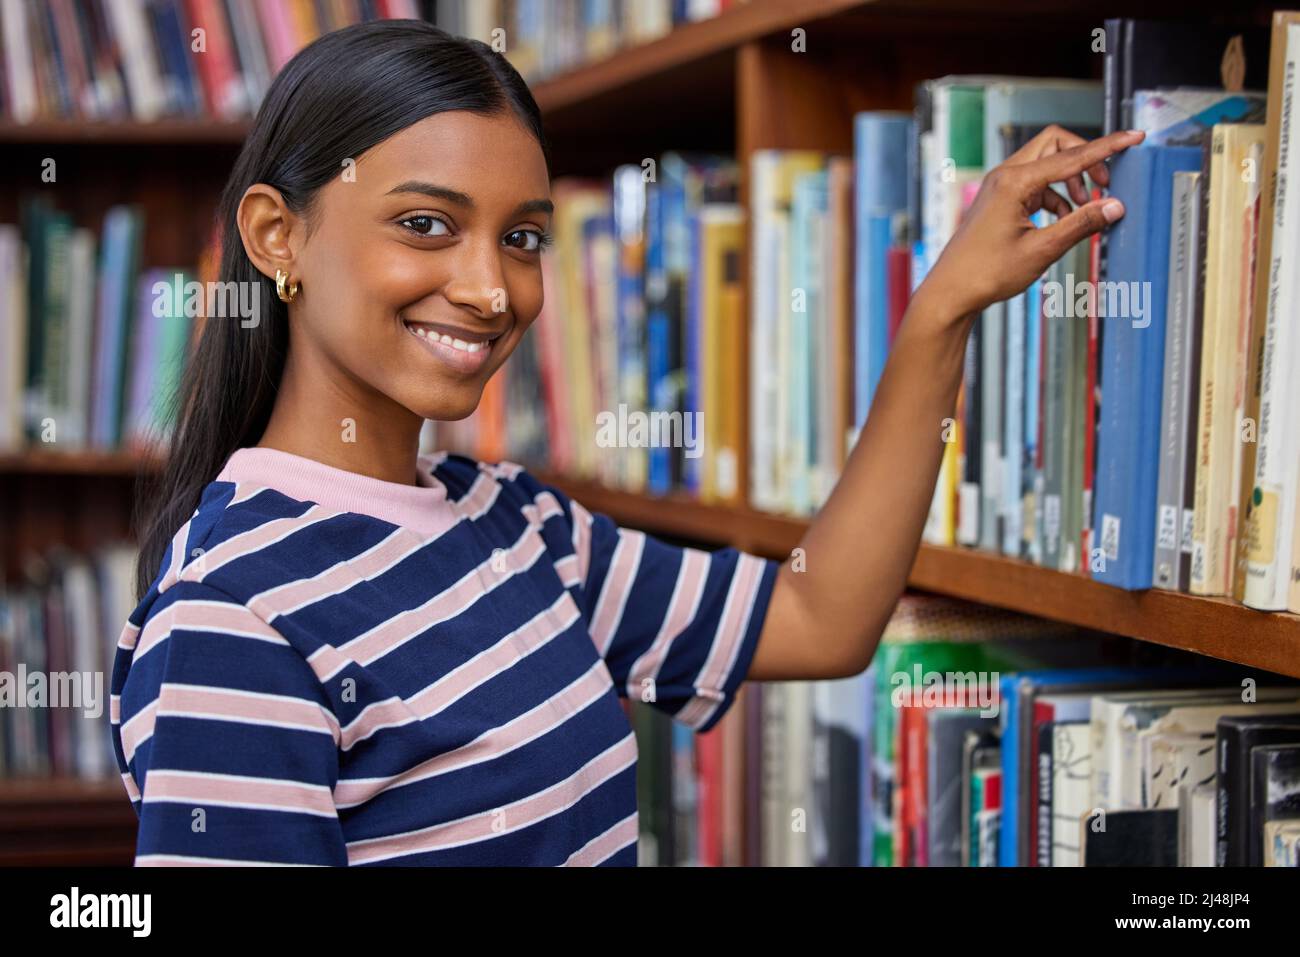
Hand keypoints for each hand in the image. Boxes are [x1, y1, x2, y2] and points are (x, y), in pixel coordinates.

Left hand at [918, 126, 1146, 319]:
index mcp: (1014, 183)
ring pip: (1046, 164)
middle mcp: (1004, 176)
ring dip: (1071, 180)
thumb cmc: (988, 273)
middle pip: (1056, 145)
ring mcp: (999, 186)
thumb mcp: (1041, 250)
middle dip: (1084, 158)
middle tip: (1104, 184)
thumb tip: (1115, 206)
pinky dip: (1055, 196)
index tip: (1134, 136)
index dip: (1107, 147)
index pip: (1071, 156)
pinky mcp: (999, 199)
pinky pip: (1035, 184)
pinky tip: (1063, 221)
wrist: (951, 292)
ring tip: (1085, 208)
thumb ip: (1081, 224)